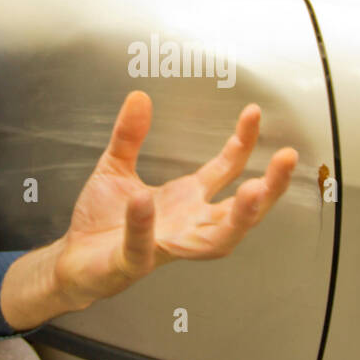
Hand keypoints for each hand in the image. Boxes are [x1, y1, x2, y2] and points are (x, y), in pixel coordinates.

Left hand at [51, 90, 297, 310]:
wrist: (73, 260)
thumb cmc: (102, 222)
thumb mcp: (116, 167)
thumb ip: (130, 135)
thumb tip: (140, 97)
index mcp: (188, 200)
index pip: (227, 170)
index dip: (243, 142)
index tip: (253, 113)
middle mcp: (188, 225)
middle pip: (241, 212)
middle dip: (269, 189)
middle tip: (286, 160)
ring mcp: (166, 246)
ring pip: (216, 241)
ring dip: (239, 218)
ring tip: (253, 189)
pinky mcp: (133, 262)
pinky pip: (143, 246)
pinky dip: (144, 225)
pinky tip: (145, 199)